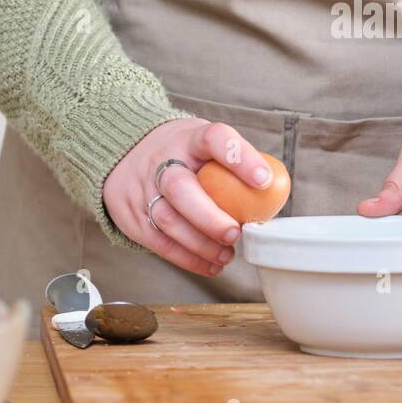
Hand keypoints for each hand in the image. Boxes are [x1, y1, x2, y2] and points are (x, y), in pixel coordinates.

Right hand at [102, 119, 272, 275]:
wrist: (127, 154)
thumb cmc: (183, 154)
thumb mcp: (205, 144)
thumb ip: (233, 164)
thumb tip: (274, 193)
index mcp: (189, 138)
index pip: (214, 139)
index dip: (239, 158)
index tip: (264, 180)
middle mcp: (161, 160)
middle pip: (179, 187)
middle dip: (209, 217)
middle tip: (236, 233)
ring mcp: (141, 188)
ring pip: (167, 220)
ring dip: (201, 244)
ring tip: (227, 255)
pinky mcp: (132, 216)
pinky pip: (158, 243)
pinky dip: (187, 259)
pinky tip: (210, 264)